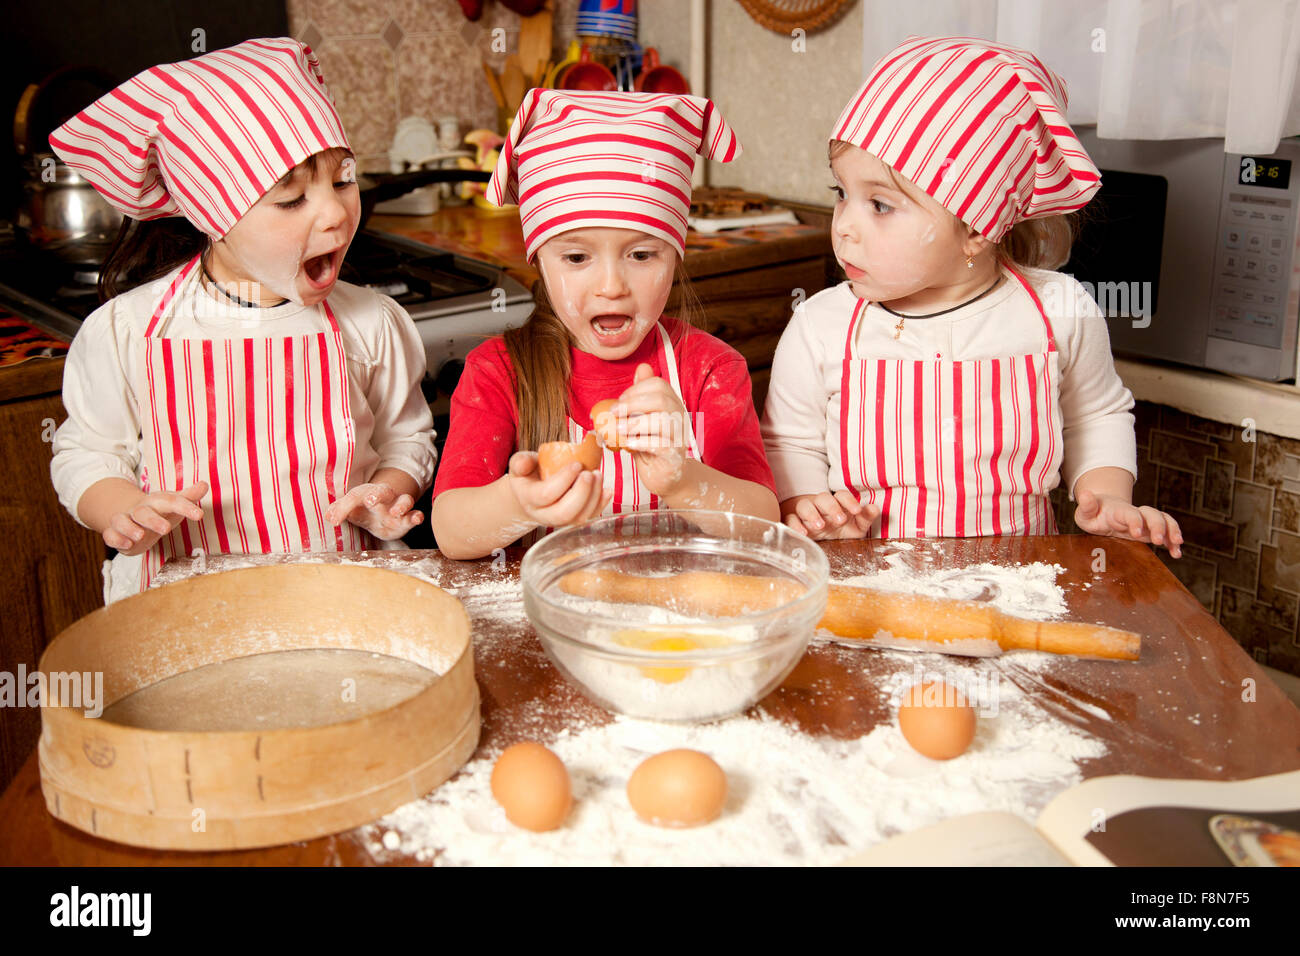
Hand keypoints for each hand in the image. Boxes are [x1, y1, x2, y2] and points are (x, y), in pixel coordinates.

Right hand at [104, 481, 207, 555]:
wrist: (132, 517)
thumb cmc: (159, 512)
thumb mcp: (174, 504)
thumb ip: (189, 497)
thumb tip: (204, 485)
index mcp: (157, 502)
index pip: (171, 501)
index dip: (185, 507)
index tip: (199, 515)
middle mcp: (140, 510)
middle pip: (143, 512)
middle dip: (153, 520)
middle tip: (166, 529)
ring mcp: (126, 521)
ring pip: (122, 521)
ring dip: (129, 528)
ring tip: (140, 536)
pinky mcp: (115, 534)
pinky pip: (110, 535)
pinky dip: (116, 539)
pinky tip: (126, 545)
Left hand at [327, 482, 422, 540]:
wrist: (383, 517)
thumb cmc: (365, 511)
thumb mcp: (352, 510)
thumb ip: (340, 511)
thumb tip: (328, 516)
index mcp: (367, 494)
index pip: (355, 497)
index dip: (343, 507)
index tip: (334, 520)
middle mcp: (384, 498)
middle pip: (382, 491)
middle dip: (377, 494)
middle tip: (369, 500)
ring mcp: (397, 507)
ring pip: (404, 500)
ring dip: (400, 505)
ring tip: (395, 512)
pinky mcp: (407, 519)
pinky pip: (414, 515)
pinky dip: (417, 516)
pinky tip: (417, 518)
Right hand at [506, 450, 610, 528]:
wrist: (531, 492)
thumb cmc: (528, 475)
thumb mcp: (519, 465)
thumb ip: (520, 462)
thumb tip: (525, 464)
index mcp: (529, 499)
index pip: (546, 494)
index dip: (564, 479)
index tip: (576, 464)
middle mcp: (543, 515)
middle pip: (563, 513)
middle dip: (581, 492)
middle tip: (589, 473)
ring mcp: (559, 521)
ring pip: (578, 518)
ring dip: (593, 497)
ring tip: (598, 475)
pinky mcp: (573, 521)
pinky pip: (588, 518)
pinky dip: (601, 504)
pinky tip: (606, 490)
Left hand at [612, 363, 689, 495]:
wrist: (663, 475)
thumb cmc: (650, 444)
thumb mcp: (642, 417)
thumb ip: (642, 395)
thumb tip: (642, 367)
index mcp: (672, 404)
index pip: (658, 385)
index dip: (635, 390)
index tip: (619, 402)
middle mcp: (679, 417)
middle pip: (661, 399)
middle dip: (633, 403)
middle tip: (614, 413)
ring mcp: (678, 436)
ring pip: (663, 421)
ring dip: (636, 423)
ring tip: (620, 430)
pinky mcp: (673, 455)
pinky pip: (659, 444)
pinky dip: (640, 442)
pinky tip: (628, 445)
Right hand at [781, 491, 877, 539]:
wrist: (815, 534)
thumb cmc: (836, 528)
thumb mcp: (854, 527)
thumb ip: (865, 518)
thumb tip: (874, 508)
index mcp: (836, 504)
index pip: (841, 495)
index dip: (849, 501)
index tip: (857, 511)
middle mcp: (819, 505)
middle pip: (822, 498)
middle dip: (831, 507)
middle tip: (840, 520)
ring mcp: (804, 512)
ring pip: (804, 506)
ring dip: (812, 514)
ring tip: (820, 525)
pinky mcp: (792, 522)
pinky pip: (789, 519)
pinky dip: (795, 525)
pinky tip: (804, 534)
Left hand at [1074, 489, 1182, 557]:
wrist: (1105, 511)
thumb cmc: (1094, 513)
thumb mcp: (1086, 511)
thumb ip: (1086, 505)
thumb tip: (1084, 494)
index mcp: (1120, 510)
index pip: (1130, 513)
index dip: (1135, 521)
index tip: (1136, 533)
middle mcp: (1137, 513)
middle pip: (1152, 514)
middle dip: (1158, 526)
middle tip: (1158, 541)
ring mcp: (1146, 521)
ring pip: (1164, 520)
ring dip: (1172, 531)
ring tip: (1176, 545)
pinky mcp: (1151, 531)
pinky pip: (1167, 532)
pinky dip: (1173, 541)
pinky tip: (1176, 553)